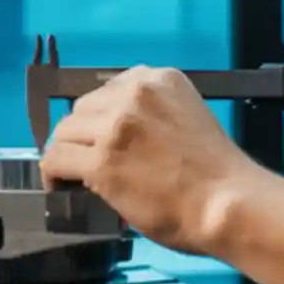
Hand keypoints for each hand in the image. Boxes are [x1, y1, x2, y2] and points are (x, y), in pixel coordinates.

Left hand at [40, 65, 266, 254]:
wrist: (228, 203)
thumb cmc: (218, 173)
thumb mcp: (188, 118)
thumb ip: (153, 115)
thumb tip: (121, 137)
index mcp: (161, 79)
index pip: (110, 88)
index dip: (103, 117)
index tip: (106, 136)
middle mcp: (136, 93)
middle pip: (83, 107)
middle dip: (84, 134)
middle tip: (91, 160)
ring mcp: (116, 125)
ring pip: (65, 132)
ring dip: (68, 153)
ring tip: (75, 175)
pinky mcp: (102, 160)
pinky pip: (56, 160)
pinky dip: (54, 175)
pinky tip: (62, 187)